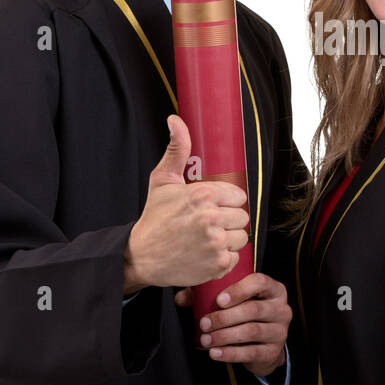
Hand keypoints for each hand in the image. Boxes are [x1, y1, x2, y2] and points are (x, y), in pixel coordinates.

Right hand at [124, 115, 249, 292]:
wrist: (141, 256)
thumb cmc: (154, 218)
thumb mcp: (163, 180)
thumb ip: (177, 149)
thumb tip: (175, 120)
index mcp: (203, 195)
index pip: (238, 196)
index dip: (227, 201)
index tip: (213, 207)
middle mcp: (212, 218)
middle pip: (242, 216)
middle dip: (228, 219)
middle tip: (208, 223)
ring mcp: (216, 243)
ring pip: (242, 237)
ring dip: (228, 239)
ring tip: (207, 238)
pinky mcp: (217, 264)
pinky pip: (234, 257)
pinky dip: (223, 258)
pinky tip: (205, 253)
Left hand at [181, 273, 290, 377]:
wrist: (264, 344)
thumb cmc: (246, 314)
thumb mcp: (232, 300)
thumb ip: (207, 295)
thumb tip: (181, 298)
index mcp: (273, 289)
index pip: (260, 282)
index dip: (239, 290)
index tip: (219, 300)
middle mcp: (281, 309)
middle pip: (253, 310)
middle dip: (225, 317)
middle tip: (204, 323)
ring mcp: (279, 331)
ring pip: (251, 331)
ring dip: (224, 336)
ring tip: (206, 339)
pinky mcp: (273, 351)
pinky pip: (251, 352)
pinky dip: (230, 353)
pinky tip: (215, 352)